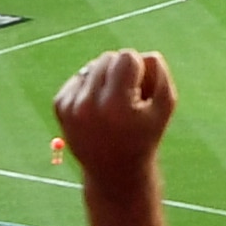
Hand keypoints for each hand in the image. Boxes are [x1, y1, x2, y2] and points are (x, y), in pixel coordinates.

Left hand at [51, 48, 178, 185]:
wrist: (114, 171)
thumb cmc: (144, 137)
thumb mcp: (165, 108)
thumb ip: (161, 75)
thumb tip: (144, 54)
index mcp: (115, 105)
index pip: (126, 56)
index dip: (139, 70)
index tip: (142, 92)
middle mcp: (88, 104)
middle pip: (108, 58)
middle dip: (121, 72)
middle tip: (129, 100)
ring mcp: (71, 106)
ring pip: (92, 66)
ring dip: (106, 78)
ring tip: (114, 104)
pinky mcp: (60, 106)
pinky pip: (79, 77)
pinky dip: (91, 87)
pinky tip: (99, 109)